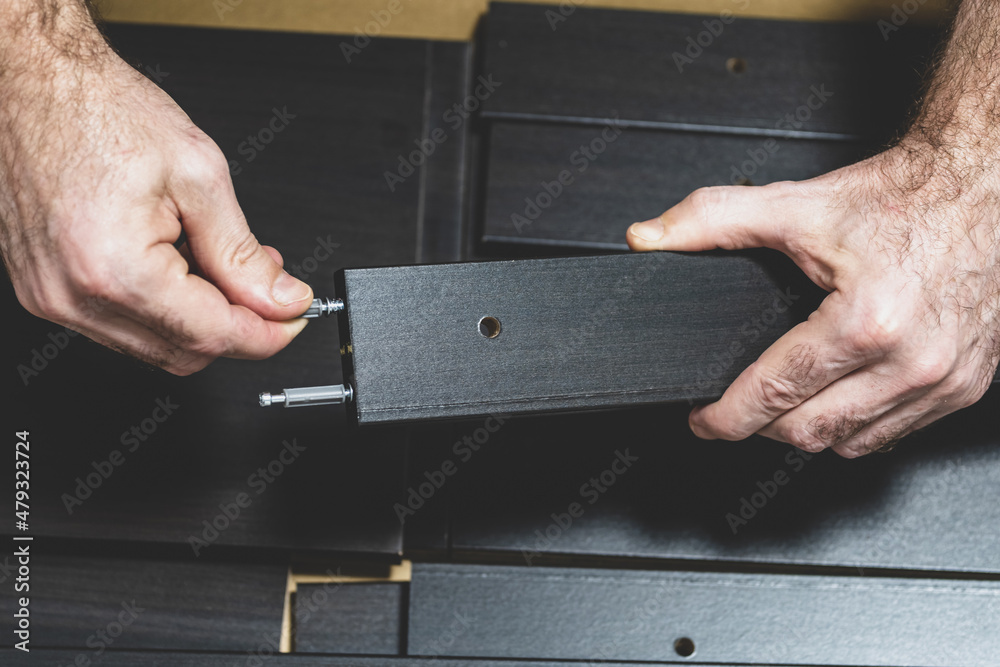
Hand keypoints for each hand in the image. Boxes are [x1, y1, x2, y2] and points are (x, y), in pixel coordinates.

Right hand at [0, 1, 311, 374]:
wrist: (33, 82)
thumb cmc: (99, 111)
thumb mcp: (198, 176)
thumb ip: (244, 254)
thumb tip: (282, 298)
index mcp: (115, 269)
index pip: (213, 336)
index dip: (267, 334)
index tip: (294, 317)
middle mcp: (74, 294)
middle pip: (184, 353)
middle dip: (237, 325)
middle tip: (266, 283)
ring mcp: (52, 297)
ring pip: (154, 346)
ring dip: (200, 318)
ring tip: (220, 260)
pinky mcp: (44, 290)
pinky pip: (120, 325)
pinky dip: (162, 308)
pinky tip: (180, 266)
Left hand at [627, 145, 999, 456]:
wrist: (985, 187)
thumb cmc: (902, 199)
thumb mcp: (796, 205)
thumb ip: (712, 220)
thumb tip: (649, 237)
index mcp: (867, 321)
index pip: (775, 393)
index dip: (726, 416)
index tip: (703, 420)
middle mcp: (912, 361)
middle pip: (809, 431)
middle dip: (759, 428)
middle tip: (734, 412)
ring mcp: (944, 380)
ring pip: (851, 443)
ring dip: (806, 432)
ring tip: (780, 406)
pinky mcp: (965, 386)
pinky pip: (894, 434)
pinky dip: (855, 426)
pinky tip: (834, 400)